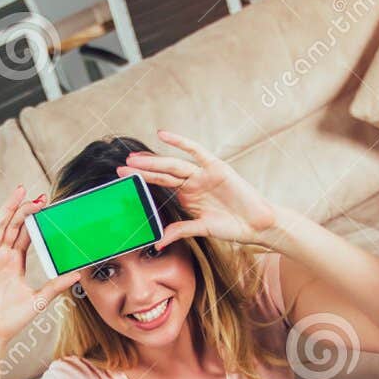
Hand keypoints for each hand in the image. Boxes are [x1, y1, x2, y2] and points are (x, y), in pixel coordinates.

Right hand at [0, 185, 79, 344]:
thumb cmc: (12, 319)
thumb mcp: (39, 300)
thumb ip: (55, 285)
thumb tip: (77, 274)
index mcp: (15, 261)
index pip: (25, 232)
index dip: (34, 218)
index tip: (46, 203)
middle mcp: (0, 256)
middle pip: (12, 225)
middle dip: (24, 208)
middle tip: (39, 195)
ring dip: (5, 209)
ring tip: (18, 192)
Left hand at [121, 129, 278, 248]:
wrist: (257, 224)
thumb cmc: (233, 227)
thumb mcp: (202, 229)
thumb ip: (180, 231)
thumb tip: (159, 242)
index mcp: (187, 197)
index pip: (160, 186)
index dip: (143, 183)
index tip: (124, 182)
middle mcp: (193, 183)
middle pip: (162, 174)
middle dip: (142, 171)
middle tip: (121, 169)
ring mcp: (203, 174)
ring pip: (173, 165)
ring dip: (153, 162)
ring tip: (134, 160)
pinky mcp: (216, 167)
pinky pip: (195, 151)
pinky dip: (180, 142)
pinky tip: (163, 135)